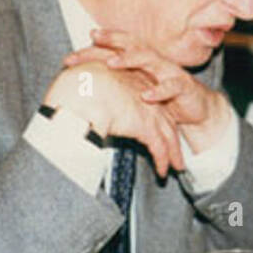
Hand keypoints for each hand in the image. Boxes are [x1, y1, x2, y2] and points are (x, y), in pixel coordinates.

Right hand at [43, 61, 184, 178]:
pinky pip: (160, 148)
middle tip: (175, 150)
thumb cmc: (76, 85)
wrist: (80, 87)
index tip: (158, 125)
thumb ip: (93, 95)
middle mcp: (144, 94)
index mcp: (131, 81)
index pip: (151, 100)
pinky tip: (162, 171)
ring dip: (173, 153)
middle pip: (165, 117)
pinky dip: (163, 161)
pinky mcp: (145, 126)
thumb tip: (87, 109)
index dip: (156, 115)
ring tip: (175, 166)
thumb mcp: (87, 84)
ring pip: (168, 135)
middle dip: (171, 135)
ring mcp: (147, 109)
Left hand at [62, 28, 230, 153]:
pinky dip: (159, 91)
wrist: (197, 109)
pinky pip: (171, 86)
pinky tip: (146, 95)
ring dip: (130, 60)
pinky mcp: (183, 86)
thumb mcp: (140, 90)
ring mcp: (169, 72)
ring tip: (112, 63)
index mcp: (142, 62)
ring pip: (149, 60)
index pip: (117, 49)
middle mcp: (154, 62)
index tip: (72, 55)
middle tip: (93, 37)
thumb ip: (120, 85)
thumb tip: (90, 91)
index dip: (96, 49)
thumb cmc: (165, 98)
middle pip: (132, 45)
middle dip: (112, 40)